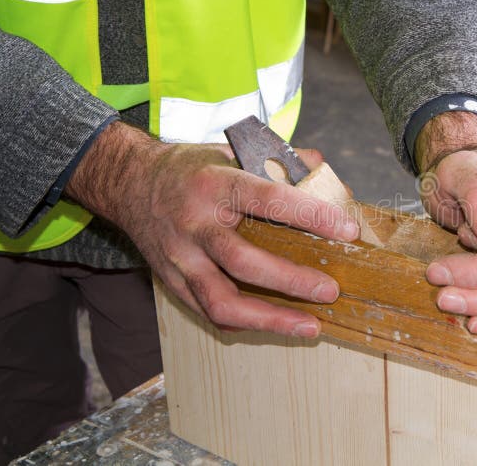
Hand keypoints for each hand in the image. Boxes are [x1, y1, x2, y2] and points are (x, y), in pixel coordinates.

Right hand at [66, 122, 359, 337]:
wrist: (128, 183)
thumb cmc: (189, 168)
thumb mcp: (231, 150)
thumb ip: (279, 161)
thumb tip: (325, 172)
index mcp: (215, 184)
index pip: (269, 199)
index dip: (311, 216)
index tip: (347, 231)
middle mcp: (195, 224)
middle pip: (244, 261)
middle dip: (292, 281)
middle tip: (331, 290)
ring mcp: (180, 258)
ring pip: (222, 300)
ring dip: (270, 319)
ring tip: (310, 326)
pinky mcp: (173, 281)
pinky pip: (209, 312)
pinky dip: (246, 323)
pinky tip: (275, 325)